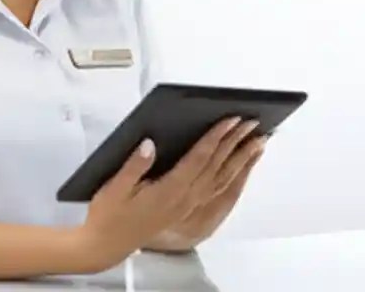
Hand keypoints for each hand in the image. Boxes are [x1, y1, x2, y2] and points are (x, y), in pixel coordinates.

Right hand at [80, 117, 252, 268]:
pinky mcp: (187, 210)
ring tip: (257, 143)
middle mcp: (184, 199)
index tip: (231, 120)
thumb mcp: (114, 188)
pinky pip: (218, 192)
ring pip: (222, 179)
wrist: (106, 245)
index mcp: (168, 191)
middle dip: (236, 143)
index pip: (199, 158)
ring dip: (241, 160)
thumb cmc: (109, 215)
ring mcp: (187, 206)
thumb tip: (149, 143)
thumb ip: (134, 165)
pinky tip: (240, 168)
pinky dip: (234, 177)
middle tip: (252, 123)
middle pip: (216, 166)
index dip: (216, 137)